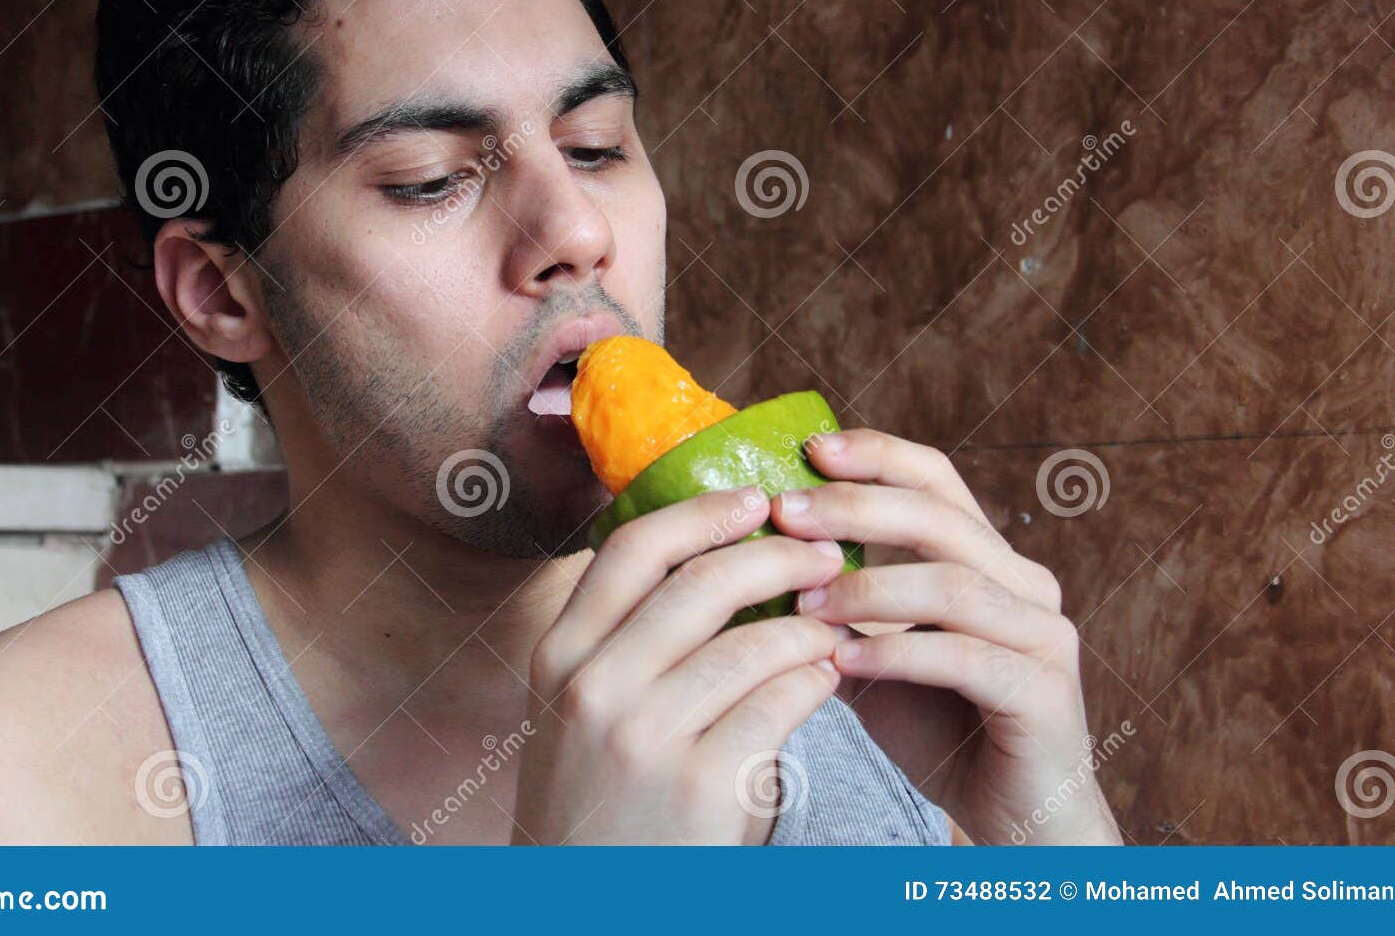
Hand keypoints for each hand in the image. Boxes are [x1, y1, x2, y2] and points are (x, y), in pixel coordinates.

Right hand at [515, 485, 847, 843]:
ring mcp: (644, 737)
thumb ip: (622, 639)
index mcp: (558, 655)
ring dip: (810, 627)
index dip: (701, 512)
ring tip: (836, 628)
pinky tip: (828, 680)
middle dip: (777, 556)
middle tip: (825, 555)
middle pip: (702, 583)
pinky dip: (814, 681)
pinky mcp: (699, 787)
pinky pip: (779, 704)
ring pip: (752, 643)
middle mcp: (593, 687)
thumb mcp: (575, 710)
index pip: (633, 549)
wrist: (588, 910)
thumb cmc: (599, 800)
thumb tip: (716, 556)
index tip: (754, 500)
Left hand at [768, 429, 1120, 845]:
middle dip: (856, 508)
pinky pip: (963, 656)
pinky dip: (896, 653)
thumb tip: (755, 558)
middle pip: (939, 517)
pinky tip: (843, 663)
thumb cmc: (939, 728)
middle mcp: (1024, 583)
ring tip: (804, 604)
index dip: (877, 455)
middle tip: (788, 515)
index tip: (810, 451)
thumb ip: (838, 606)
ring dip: (868, 588)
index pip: (936, 479)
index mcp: (987, 559)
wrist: (1010, 816)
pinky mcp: (1044, 690)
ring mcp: (1042, 634)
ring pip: (950, 583)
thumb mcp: (874, 653)